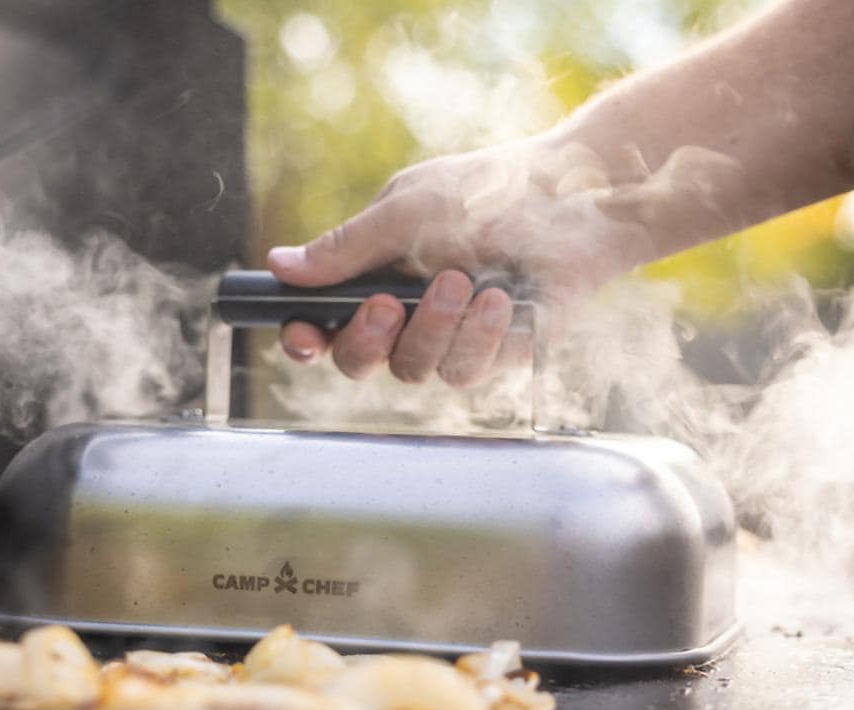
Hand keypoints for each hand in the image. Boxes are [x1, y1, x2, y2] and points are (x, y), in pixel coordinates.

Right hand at [267, 138, 654, 386]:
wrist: (573, 201)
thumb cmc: (488, 194)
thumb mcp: (406, 210)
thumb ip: (347, 247)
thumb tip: (279, 265)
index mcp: (374, 277)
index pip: (323, 325)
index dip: (304, 337)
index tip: (301, 331)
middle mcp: (405, 316)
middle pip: (357, 363)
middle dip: (366, 339)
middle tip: (387, 304)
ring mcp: (448, 340)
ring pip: (411, 370)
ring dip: (433, 326)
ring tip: (464, 279)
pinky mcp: (490, 356)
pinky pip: (463, 371)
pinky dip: (478, 334)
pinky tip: (500, 297)